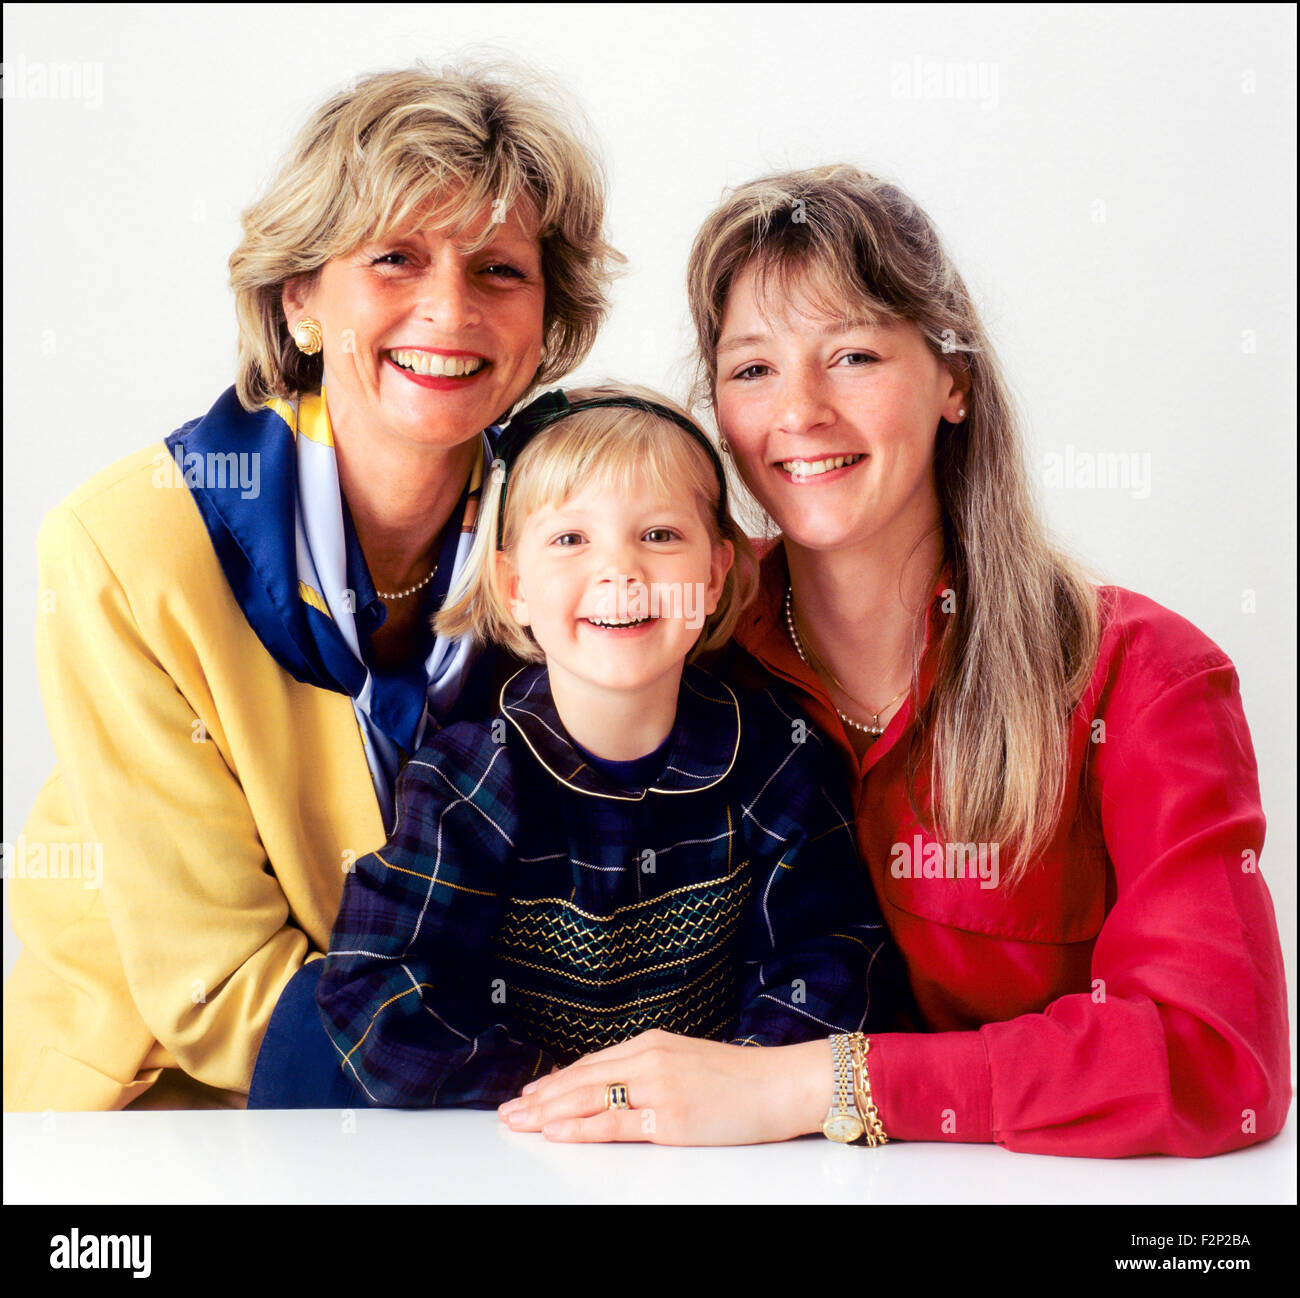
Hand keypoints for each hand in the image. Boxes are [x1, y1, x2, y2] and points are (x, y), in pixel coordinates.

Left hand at [497, 1029, 830, 1145]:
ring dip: (549, 1112)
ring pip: (590, 1098)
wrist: (781, 1084)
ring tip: (519, 1122)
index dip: (555, 1081)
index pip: (591, 1063)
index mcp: (652, 1042)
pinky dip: (581, 1127)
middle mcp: (650, 1059)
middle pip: (582, 1078)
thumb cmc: (738, 1078)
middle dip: (540, 1097)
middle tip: (507, 1112)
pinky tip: (558, 1131)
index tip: (529, 1095)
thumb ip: (648, 1067)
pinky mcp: (671, 1119)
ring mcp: (659, 1087)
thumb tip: (609, 1084)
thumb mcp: (686, 1059)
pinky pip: (615, 1124)